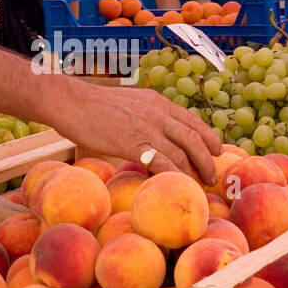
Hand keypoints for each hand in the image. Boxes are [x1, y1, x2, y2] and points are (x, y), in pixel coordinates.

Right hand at [55, 84, 220, 181]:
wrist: (71, 102)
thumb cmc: (92, 106)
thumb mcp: (128, 103)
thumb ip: (144, 115)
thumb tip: (151, 135)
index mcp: (158, 101)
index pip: (193, 120)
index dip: (209, 137)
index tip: (216, 150)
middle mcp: (158, 112)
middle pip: (194, 137)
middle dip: (208, 158)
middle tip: (212, 174)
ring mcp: (147, 128)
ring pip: (183, 152)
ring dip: (195, 171)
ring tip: (199, 185)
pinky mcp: (134, 144)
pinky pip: (163, 163)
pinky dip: (175, 176)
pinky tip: (176, 186)